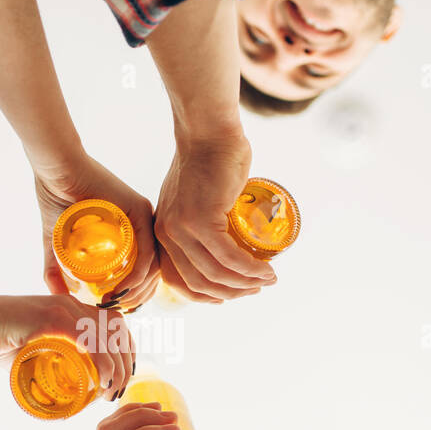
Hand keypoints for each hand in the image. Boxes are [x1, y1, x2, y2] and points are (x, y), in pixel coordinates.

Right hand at [0, 295, 134, 401]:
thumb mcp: (29, 351)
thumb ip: (43, 363)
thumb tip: (54, 391)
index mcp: (71, 308)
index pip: (114, 322)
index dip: (125, 348)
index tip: (123, 374)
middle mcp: (73, 304)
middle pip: (118, 328)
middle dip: (127, 360)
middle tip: (120, 389)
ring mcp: (64, 308)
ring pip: (108, 336)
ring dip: (117, 366)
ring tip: (112, 391)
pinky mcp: (53, 317)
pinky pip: (89, 340)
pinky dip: (102, 362)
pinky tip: (103, 380)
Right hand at [34, 155, 160, 308]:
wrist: (54, 174)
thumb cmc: (54, 202)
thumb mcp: (55, 246)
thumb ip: (56, 272)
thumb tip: (59, 298)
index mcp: (130, 235)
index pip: (142, 273)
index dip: (132, 297)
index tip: (114, 310)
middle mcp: (142, 228)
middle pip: (152, 273)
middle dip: (137, 298)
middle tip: (116, 311)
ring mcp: (144, 220)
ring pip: (153, 266)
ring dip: (137, 291)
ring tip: (115, 302)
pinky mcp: (141, 212)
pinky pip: (148, 251)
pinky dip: (137, 275)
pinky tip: (121, 288)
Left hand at [154, 132, 276, 302]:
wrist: (209, 132)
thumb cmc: (208, 160)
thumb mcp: (194, 198)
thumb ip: (197, 219)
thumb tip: (222, 238)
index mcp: (162, 232)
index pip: (177, 279)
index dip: (204, 295)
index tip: (228, 296)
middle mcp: (166, 234)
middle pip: (198, 282)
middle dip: (231, 293)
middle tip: (255, 288)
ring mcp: (182, 228)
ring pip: (215, 274)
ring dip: (245, 284)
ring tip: (268, 280)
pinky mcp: (202, 220)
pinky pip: (229, 257)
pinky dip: (250, 269)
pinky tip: (266, 270)